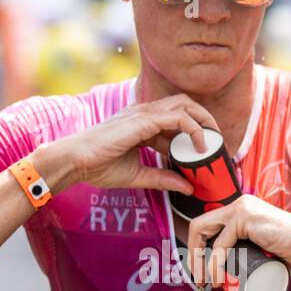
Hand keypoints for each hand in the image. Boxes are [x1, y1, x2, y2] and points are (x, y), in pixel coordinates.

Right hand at [36, 94, 218, 194]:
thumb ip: (163, 179)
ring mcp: (143, 113)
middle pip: (184, 103)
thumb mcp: (138, 175)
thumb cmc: (97, 166)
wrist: (75, 161)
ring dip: (203, 120)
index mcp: (141, 123)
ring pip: (184, 104)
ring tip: (212, 141)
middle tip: (215, 141)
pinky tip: (198, 147)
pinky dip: (193, 129)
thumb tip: (188, 187)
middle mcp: (144, 113)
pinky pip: (177, 117)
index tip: (204, 151)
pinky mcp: (143, 120)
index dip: (193, 133)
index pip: (175, 119)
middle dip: (204, 119)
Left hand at [186, 195, 290, 284]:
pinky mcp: (246, 216)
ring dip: (200, 261)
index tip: (199, 272)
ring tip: (208, 282)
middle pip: (198, 227)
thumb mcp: (260, 252)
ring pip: (204, 232)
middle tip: (198, 279)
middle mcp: (238, 205)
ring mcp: (241, 208)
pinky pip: (220, 243)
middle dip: (192, 255)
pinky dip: (214, 263)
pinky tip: (218, 277)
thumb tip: (229, 275)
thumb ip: (245, 255)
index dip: (196, 249)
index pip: (206, 226)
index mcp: (240, 211)